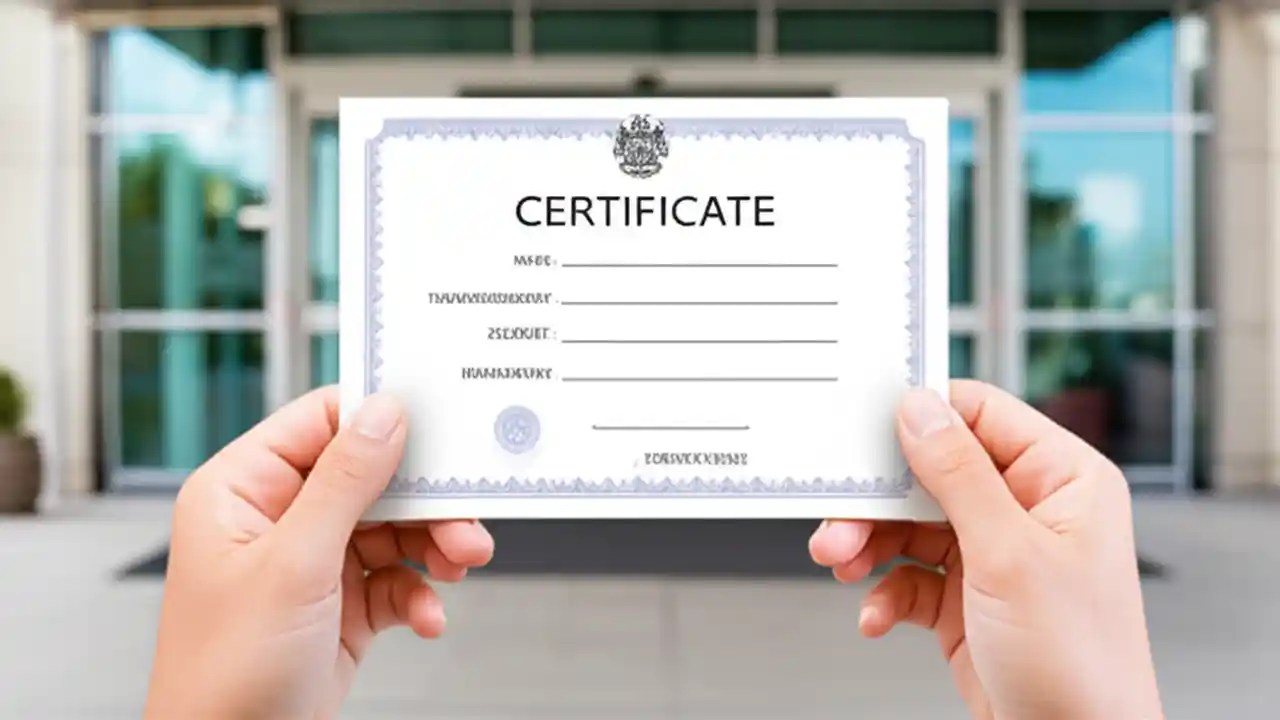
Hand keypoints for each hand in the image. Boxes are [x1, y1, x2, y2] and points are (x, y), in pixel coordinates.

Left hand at [144, 387, 493, 719]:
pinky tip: (428, 618)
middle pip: (371, 478)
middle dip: (423, 500)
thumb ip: (345, 482)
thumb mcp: (294, 565)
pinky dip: (419, 595)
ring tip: (461, 564)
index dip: (378, 419)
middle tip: (465, 516)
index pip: (320, 422)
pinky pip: (395, 580)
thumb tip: (385, 413)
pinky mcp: (339, 607)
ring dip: (433, 546)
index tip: (436, 426)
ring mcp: (310, 564)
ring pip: (392, 529)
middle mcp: (276, 519)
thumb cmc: (225, 673)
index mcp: (241, 490)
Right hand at [810, 380, 1161, 719]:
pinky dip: (886, 592)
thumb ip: (958, 475)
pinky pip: (911, 575)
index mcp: (1062, 479)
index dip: (920, 417)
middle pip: (931, 472)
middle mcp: (1030, 510)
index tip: (865, 431)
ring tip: (842, 565)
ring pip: (912, 523)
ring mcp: (997, 555)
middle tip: (837, 519)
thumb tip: (918, 410)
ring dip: (870, 544)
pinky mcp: (969, 600)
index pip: (980, 414)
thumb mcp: (1010, 556)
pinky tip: (877, 614)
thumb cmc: (1080, 666)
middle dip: (878, 499)